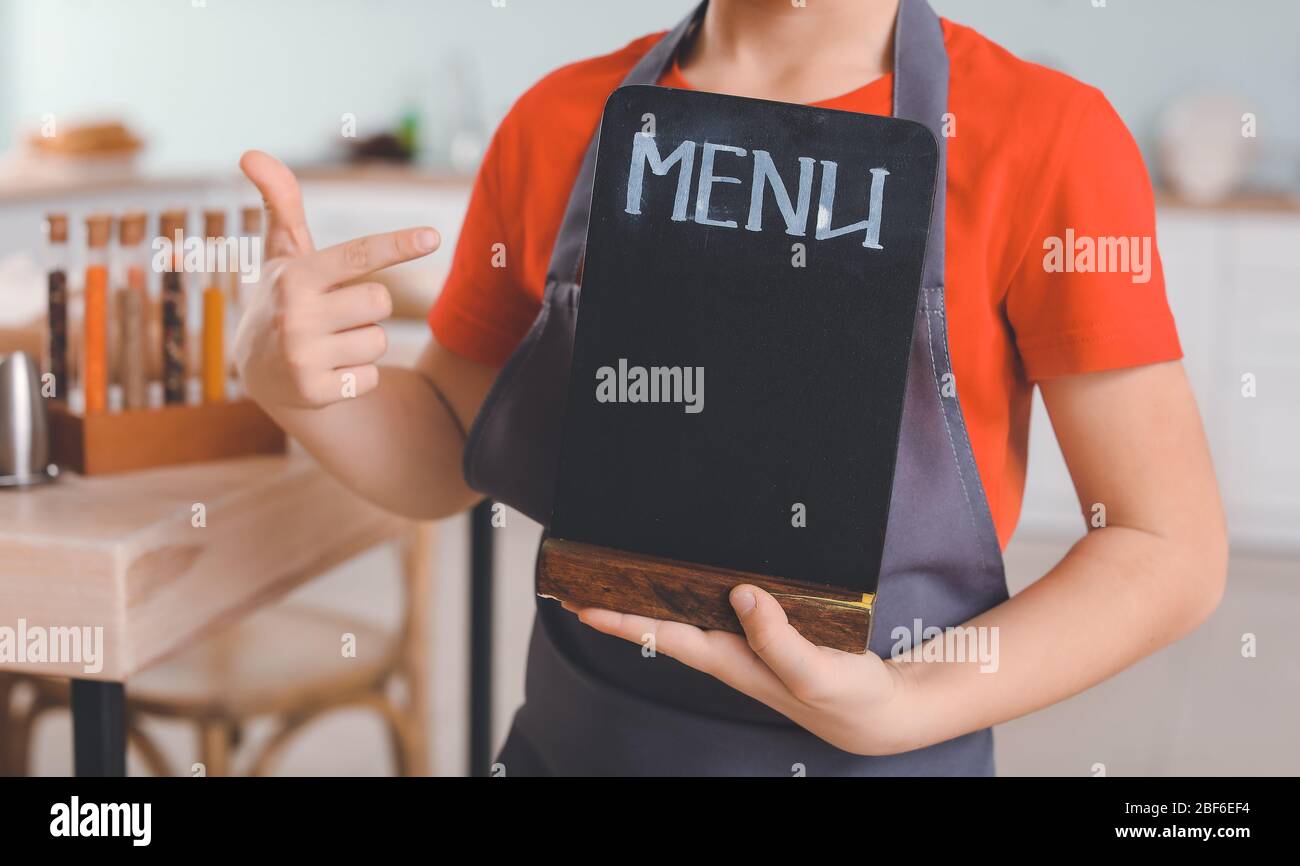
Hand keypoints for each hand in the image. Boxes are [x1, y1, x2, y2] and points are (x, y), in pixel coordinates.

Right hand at [235, 150, 440, 408]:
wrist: (258, 369)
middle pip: (381, 302)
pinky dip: (358, 376)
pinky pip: (371, 377)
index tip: (432, 237)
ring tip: (329, 342)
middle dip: (368, 308)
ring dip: (363, 343)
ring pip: (378, 342)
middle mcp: (296, 314)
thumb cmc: (284, 297)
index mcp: (295, 275)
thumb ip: (281, 203)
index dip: (396, 245)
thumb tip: (251, 152)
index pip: (357, 255)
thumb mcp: (282, 253)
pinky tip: (328, 371)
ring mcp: (303, 356)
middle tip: (336, 313)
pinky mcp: (313, 392)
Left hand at [568, 585, 916, 755]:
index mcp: (730, 659)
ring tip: (618, 566)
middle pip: (664, 619)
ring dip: (654, 590)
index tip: (581, 604)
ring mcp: (747, 638)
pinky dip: (699, 584)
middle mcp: (729, 648)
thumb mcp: (811, 672)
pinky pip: (722, 600)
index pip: (662, 634)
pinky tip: (691, 569)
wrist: (874, 710)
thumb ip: (776, 637)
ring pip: (689, 609)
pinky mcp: (768, 627)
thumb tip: (741, 593)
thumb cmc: (843, 696)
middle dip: (622, 601)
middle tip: (580, 577)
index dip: (621, 620)